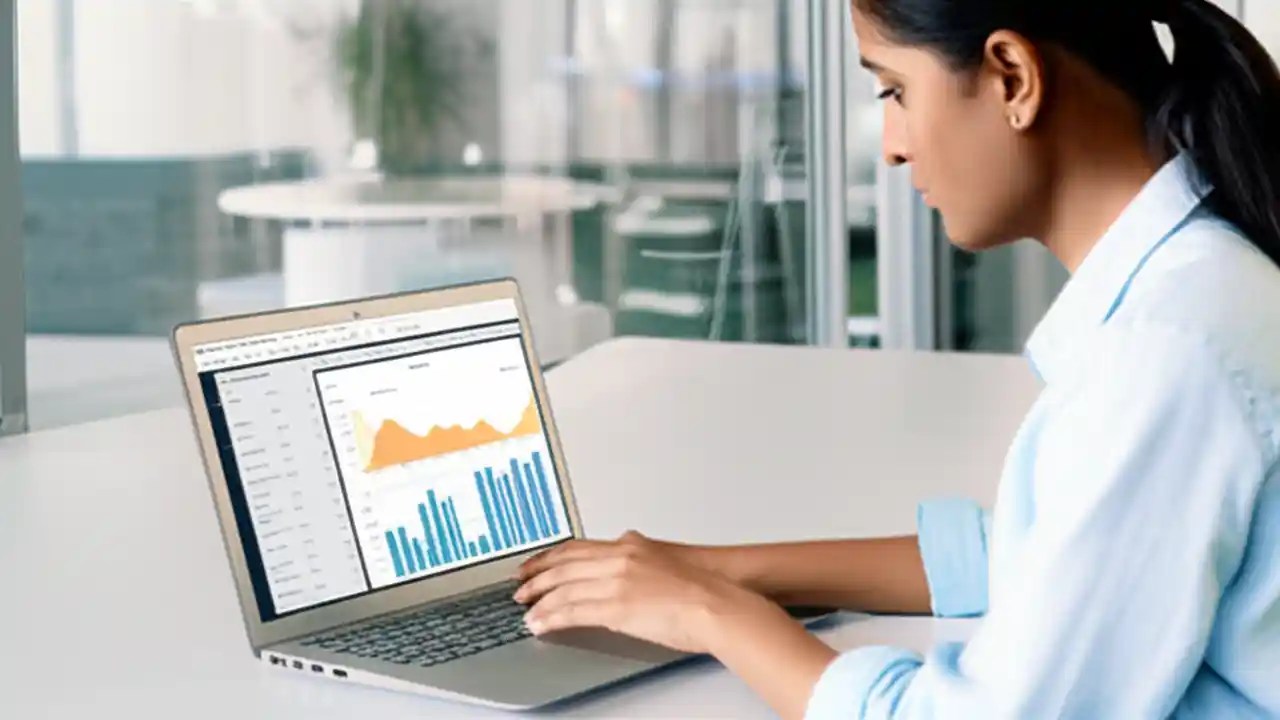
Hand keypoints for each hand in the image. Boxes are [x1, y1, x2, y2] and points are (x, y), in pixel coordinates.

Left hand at [514, 531, 789, 653]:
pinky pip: (573, 612)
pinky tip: (541, 624)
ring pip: (564, 589)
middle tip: (519, 588)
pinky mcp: (617, 607)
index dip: (550, 556)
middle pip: (563, 566)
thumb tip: (628, 547)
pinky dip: (552, 617)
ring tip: (526, 612)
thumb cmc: (702, 584)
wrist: (720, 601)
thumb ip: (640, 554)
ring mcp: (616, 582)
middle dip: (537, 578)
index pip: (577, 548)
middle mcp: (618, 559)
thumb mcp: (666, 557)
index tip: (533, 564)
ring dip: (540, 601)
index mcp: (629, 546)